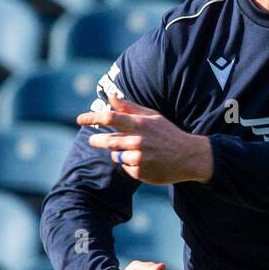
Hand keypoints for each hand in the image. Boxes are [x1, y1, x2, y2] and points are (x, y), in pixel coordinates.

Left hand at [79, 91, 212, 184]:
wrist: (188, 157)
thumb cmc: (168, 134)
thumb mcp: (152, 117)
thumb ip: (129, 108)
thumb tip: (110, 97)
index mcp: (140, 124)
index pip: (110, 118)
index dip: (92, 118)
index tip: (80, 120)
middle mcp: (138, 141)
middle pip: (107, 141)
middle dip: (96, 140)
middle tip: (93, 140)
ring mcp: (139, 158)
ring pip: (115, 156)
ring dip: (116, 153)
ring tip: (129, 150)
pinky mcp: (140, 172)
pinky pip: (125, 168)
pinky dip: (128, 164)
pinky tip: (142, 162)